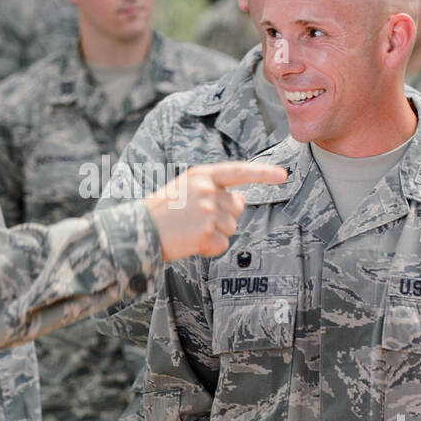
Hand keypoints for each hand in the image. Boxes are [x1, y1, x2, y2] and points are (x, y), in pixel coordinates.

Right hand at [146, 161, 285, 261]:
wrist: (137, 231)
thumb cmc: (160, 212)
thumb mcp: (185, 190)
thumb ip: (214, 191)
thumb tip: (243, 200)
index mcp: (201, 175)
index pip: (238, 171)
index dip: (263, 173)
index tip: (283, 175)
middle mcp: (207, 190)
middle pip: (236, 208)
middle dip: (223, 217)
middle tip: (195, 220)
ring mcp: (207, 212)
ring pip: (230, 228)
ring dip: (214, 234)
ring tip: (190, 231)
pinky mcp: (205, 233)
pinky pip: (222, 245)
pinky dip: (209, 249)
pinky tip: (191, 243)